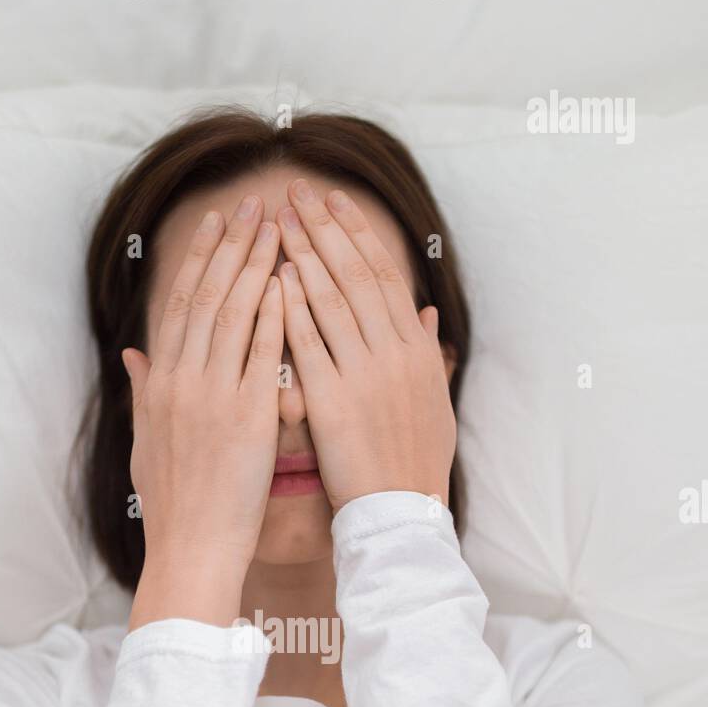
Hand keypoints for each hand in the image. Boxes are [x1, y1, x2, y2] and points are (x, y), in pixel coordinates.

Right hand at [125, 197, 283, 629]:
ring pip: (233, 315)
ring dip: (255, 265)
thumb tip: (133, 357)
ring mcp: (212, 397)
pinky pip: (262, 354)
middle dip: (230, 247)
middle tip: (252, 206)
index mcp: (160, 386)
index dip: (200, 262)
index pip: (180, 308)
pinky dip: (274, 314)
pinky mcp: (245, 418)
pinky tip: (289, 280)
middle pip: (206, 298)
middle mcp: (181, 382)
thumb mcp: (145, 445)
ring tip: (275, 226)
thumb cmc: (172, 508)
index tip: (217, 226)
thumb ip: (144, 394)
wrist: (189, 552)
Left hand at [275, 178, 455, 510]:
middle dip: (326, 229)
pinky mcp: (335, 403)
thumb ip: (429, 355)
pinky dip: (291, 310)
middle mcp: (395, 354)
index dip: (358, 234)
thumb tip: (427, 317)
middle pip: (357, 275)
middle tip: (298, 192)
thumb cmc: (416, 463)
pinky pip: (309, 347)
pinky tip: (273, 280)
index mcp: (417, 350)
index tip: (335, 201)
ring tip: (279, 221)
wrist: (403, 513)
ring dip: (304, 256)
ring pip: (333, 302)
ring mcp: (365, 376)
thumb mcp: (434, 404)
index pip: (385, 276)